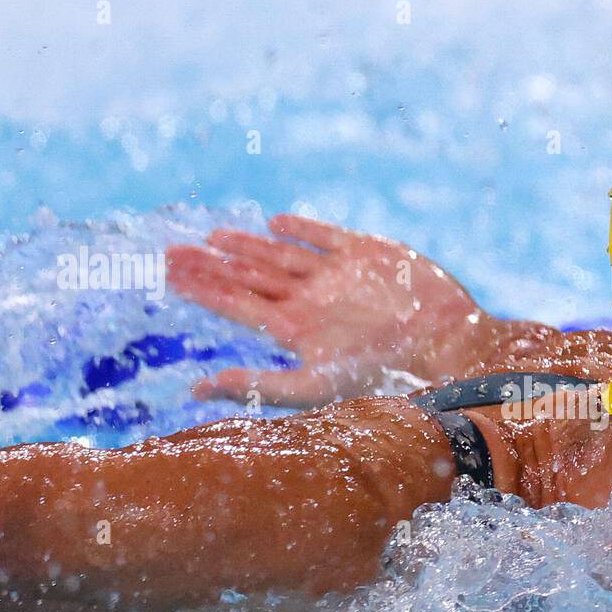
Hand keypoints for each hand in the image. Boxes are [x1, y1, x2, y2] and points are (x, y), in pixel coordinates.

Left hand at [166, 215, 496, 406]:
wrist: (443, 345)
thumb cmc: (383, 375)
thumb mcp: (312, 386)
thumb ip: (257, 384)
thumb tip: (197, 389)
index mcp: (294, 330)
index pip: (236, 304)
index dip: (202, 287)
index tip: (168, 273)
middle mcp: (311, 302)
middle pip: (250, 277)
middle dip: (212, 264)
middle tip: (172, 251)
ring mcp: (337, 276)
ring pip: (280, 256)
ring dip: (246, 245)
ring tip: (213, 236)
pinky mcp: (367, 253)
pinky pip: (326, 237)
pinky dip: (301, 228)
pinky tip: (276, 222)